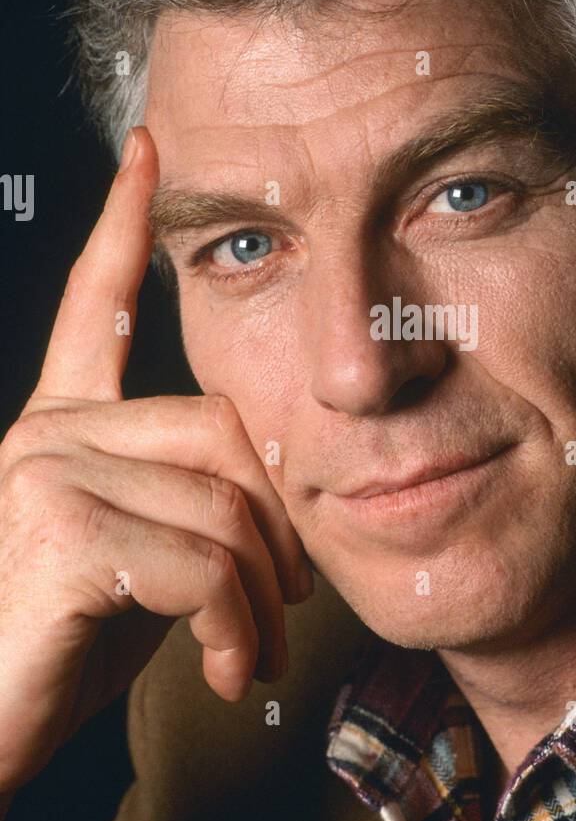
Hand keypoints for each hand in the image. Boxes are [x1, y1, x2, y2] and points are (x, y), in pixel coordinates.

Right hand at [0, 126, 310, 793]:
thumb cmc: (60, 650)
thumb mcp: (138, 559)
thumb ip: (187, 502)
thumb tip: (273, 495)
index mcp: (62, 424)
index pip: (92, 302)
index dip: (121, 222)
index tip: (147, 151)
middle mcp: (46, 431)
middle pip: (222, 429)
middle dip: (274, 528)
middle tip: (285, 605)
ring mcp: (45, 474)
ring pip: (224, 507)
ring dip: (259, 599)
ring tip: (245, 654)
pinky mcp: (59, 533)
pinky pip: (202, 564)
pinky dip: (231, 627)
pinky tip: (216, 669)